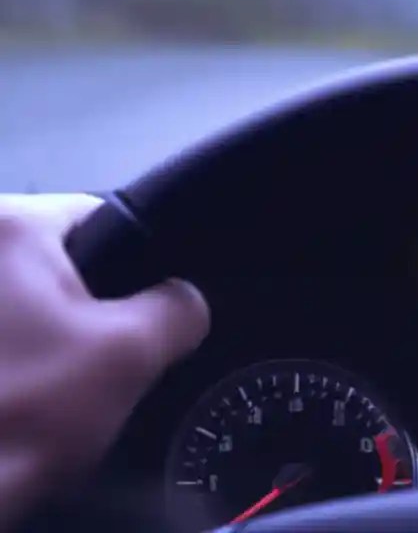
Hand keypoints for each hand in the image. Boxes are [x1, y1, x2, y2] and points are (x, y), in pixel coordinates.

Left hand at [0, 194, 209, 527]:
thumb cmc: (16, 415)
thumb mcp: (131, 355)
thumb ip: (179, 310)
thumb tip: (186, 303)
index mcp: (11, 225)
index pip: (105, 216)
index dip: (138, 268)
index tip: (134, 318)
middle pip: (58, 264)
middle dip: (83, 310)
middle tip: (90, 362)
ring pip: (23, 307)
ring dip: (40, 340)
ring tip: (46, 388)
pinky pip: (2, 337)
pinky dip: (11, 362)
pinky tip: (14, 398)